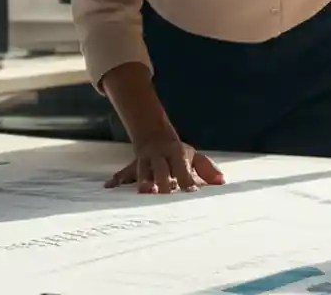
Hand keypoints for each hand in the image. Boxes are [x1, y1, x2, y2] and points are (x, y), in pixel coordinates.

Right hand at [105, 137, 224, 193]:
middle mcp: (159, 157)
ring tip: (143, 192)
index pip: (182, 167)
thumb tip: (221, 182)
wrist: (154, 137)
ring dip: (142, 182)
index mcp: (176, 154)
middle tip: (164, 193)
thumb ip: (207, 169)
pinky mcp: (131, 167)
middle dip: (162, 180)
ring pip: (141, 171)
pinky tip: (108, 187)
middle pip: (160, 169)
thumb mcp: (194, 157)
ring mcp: (144, 161)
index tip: (191, 192)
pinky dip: (116, 180)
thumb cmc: (177, 154)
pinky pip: (122, 173)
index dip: (187, 179)